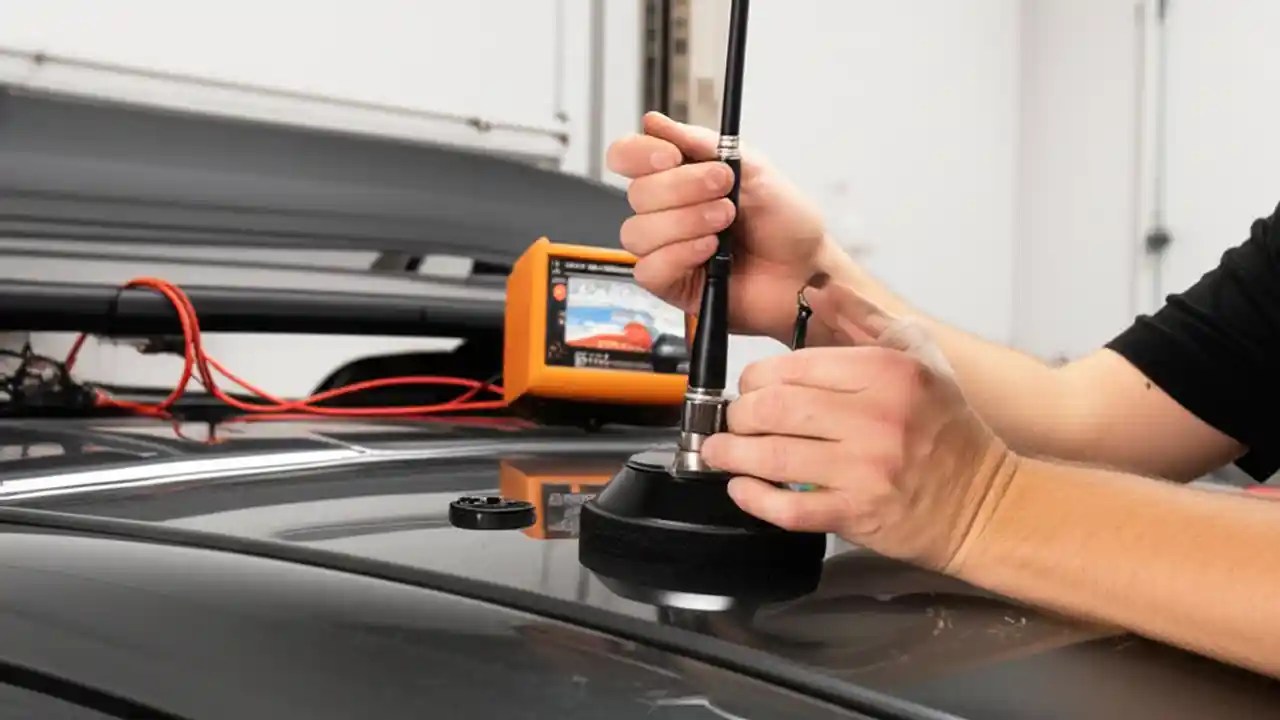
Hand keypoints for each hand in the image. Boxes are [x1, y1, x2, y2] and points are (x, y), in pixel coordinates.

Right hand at [606, 112, 839, 344]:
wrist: (806, 268)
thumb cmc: (785, 222)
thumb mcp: (752, 167)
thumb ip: (700, 143)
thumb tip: (654, 122)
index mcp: (678, 175)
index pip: (627, 157)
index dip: (639, 154)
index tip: (671, 157)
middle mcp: (666, 210)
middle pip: (637, 193)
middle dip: (683, 188)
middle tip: (725, 191)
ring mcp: (666, 247)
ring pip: (638, 231)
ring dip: (686, 222)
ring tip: (724, 223)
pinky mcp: (670, 283)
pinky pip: (650, 268)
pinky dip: (680, 255)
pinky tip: (710, 252)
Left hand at [700, 279, 1015, 570]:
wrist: (982, 499)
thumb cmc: (946, 425)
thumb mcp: (917, 354)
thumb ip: (862, 317)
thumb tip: (815, 290)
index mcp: (885, 373)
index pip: (792, 367)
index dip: (754, 378)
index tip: (747, 387)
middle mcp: (875, 418)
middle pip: (771, 409)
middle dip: (736, 414)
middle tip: (731, 419)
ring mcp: (865, 469)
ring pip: (771, 456)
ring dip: (731, 454)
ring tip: (720, 451)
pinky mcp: (858, 513)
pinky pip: (788, 507)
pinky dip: (754, 497)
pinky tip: (742, 487)